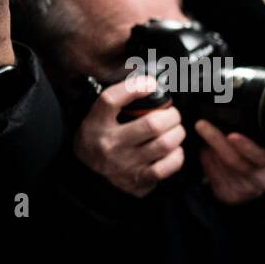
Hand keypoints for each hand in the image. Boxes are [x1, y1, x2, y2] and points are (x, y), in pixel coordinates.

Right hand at [73, 76, 185, 196]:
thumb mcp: (97, 118)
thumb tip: (148, 83)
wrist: (86, 175)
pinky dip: (177, 156)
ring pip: (165, 144)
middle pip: (152, 124)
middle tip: (173, 114)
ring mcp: (124, 164)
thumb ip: (118, 102)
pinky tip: (174, 150)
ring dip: (177, 134)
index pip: (111, 100)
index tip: (150, 84)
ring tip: (175, 131)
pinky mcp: (137, 179)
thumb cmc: (99, 140)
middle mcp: (109, 144)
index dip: (134, 88)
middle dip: (172, 115)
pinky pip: (167, 166)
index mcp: (96, 123)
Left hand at [195, 120, 264, 204]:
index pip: (259, 155)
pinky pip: (213, 178)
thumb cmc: (262, 155)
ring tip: (204, 134)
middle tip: (202, 125)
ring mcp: (245, 190)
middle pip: (235, 161)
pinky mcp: (230, 196)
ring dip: (208, 150)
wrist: (263, 180)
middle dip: (217, 141)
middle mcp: (261, 179)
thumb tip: (226, 117)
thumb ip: (253, 134)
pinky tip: (206, 153)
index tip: (232, 134)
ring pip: (220, 168)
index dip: (245, 145)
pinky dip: (206, 162)